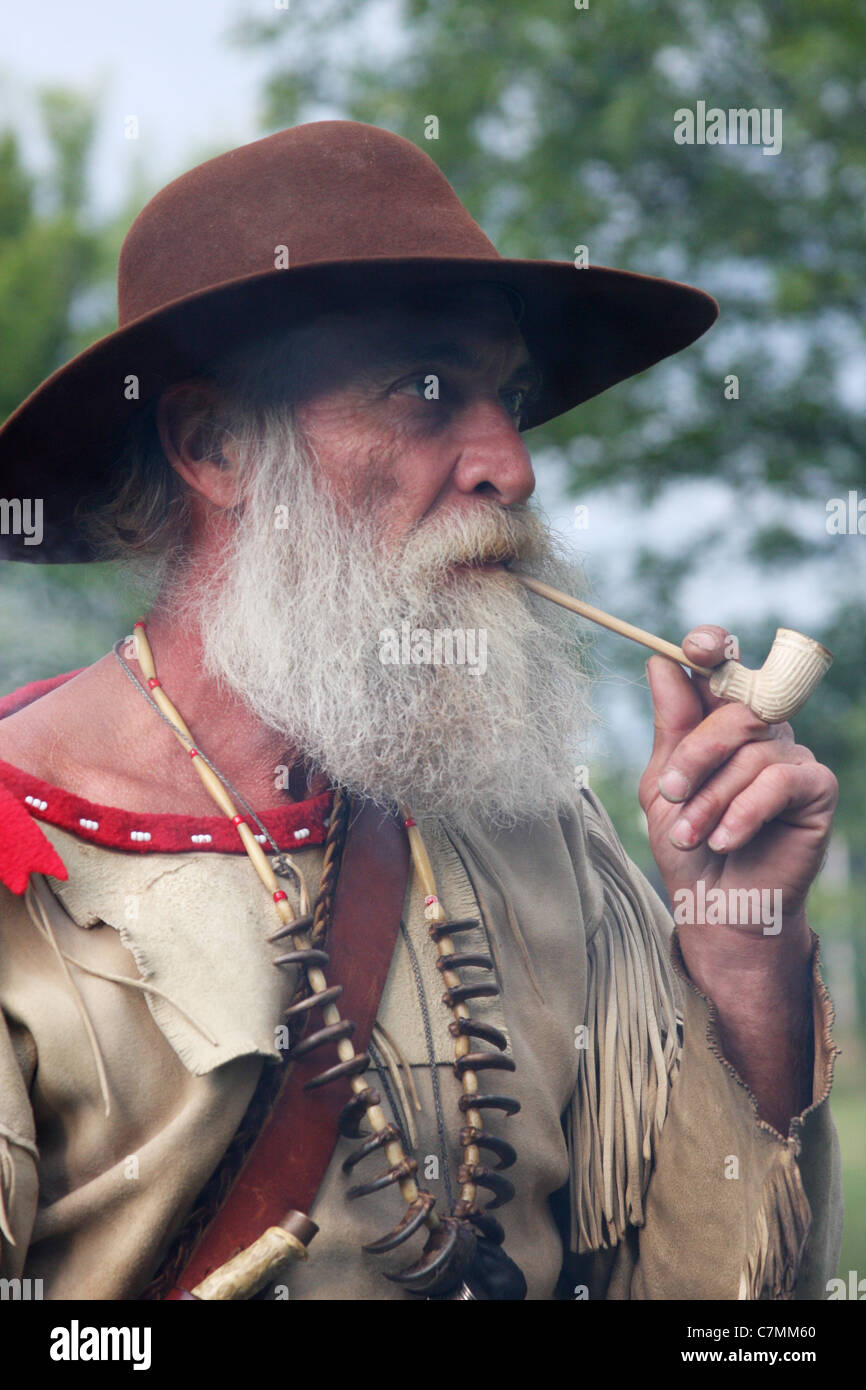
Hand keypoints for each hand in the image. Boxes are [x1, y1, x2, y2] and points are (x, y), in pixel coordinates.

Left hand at [638, 626, 837, 936]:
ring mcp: (791, 756)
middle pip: (735, 705)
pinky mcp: (816, 788)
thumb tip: (660, 663)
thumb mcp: (663, 785)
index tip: (694, 649)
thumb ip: (669, 727)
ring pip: (752, 750)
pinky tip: (726, 840)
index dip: (713, 646)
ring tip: (692, 837)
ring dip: (711, 798)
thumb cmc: (688, 846)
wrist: (716, 907)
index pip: (723, 665)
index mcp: (720, 719)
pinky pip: (779, 780)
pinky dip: (745, 811)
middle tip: (670, 795)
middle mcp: (762, 729)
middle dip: (695, 753)